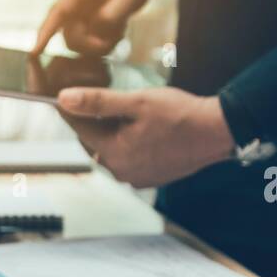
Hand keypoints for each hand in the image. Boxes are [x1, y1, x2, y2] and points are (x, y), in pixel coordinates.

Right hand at [33, 0, 163, 55]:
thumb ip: (113, 15)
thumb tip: (95, 34)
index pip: (58, 13)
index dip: (45, 34)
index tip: (33, 53)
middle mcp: (73, 0)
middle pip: (71, 37)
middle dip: (93, 45)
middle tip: (119, 36)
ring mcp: (77, 10)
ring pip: (79, 41)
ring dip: (101, 42)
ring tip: (122, 28)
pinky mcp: (84, 17)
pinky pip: (87, 39)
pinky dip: (104, 39)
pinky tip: (119, 27)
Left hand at [55, 86, 233, 186]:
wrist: (216, 132)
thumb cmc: (180, 115)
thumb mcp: (137, 102)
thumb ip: (98, 102)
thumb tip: (64, 99)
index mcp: (113, 153)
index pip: (80, 129)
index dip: (70, 110)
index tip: (60, 98)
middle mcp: (120, 171)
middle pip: (94, 143)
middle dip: (92, 122)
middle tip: (93, 101)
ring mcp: (135, 178)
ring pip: (110, 151)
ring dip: (111, 134)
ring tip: (122, 114)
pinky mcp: (148, 178)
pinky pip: (127, 159)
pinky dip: (127, 145)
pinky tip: (139, 130)